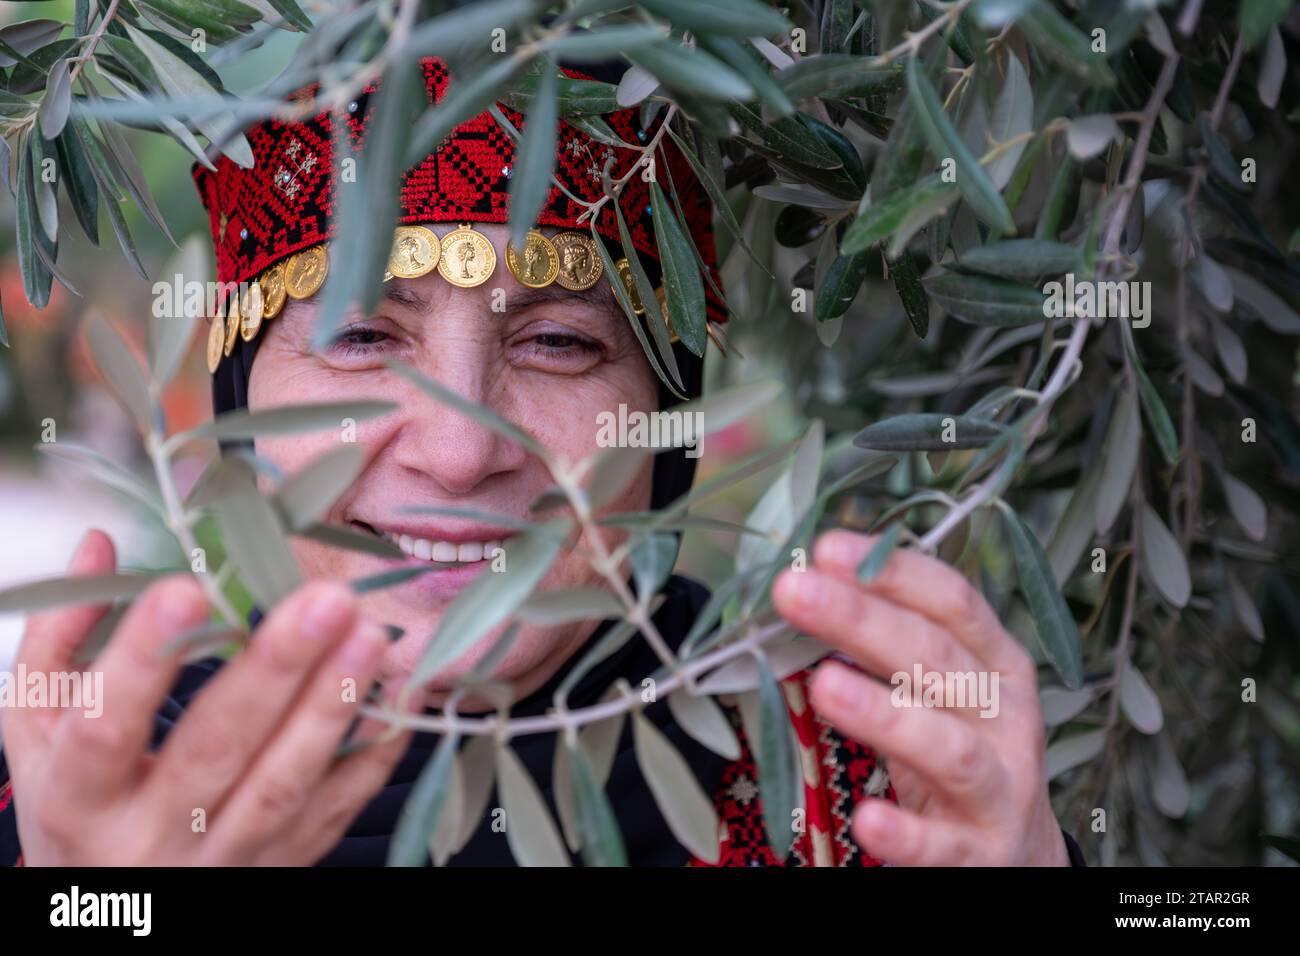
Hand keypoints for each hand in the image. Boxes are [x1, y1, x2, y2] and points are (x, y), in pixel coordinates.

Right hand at [5, 529, 414, 865]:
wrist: (113, 915)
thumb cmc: (77, 805)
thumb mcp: (37, 730)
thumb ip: (63, 639)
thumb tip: (100, 543)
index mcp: (80, 796)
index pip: (105, 727)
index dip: (142, 660)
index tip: (184, 587)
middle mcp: (152, 836)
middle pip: (216, 750)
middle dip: (276, 669)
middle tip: (326, 600)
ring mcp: (226, 858)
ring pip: (285, 783)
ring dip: (334, 705)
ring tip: (371, 636)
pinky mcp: (284, 864)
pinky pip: (338, 809)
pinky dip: (375, 751)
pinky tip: (401, 693)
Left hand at [773, 530, 1068, 866]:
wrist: (1019, 853)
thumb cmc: (964, 747)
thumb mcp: (941, 688)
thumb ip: (889, 642)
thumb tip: (814, 585)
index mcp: (996, 664)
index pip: (952, 603)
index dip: (894, 572)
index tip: (828, 548)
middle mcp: (1006, 716)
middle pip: (937, 659)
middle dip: (863, 621)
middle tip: (795, 591)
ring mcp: (1001, 787)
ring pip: (949, 748)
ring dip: (886, 715)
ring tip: (823, 685)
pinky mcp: (982, 852)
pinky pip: (943, 845)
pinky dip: (906, 833)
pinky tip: (866, 818)